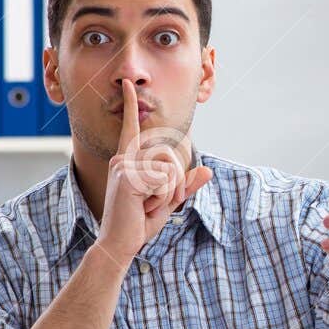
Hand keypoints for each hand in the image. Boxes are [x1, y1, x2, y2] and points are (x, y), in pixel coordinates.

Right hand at [94, 80, 211, 262]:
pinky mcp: (128, 177)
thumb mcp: (168, 202)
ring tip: (149, 204)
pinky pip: (165, 179)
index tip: (127, 85)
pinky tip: (144, 206)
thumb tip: (208, 170)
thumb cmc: (139, 222)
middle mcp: (123, 159)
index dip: (131, 106)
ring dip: (170, 191)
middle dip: (176, 181)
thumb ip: (186, 185)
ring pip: (170, 167)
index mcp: (128, 161)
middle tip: (158, 201)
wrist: (120, 244)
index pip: (132, 129)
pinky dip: (163, 196)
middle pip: (170, 153)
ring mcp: (123, 166)